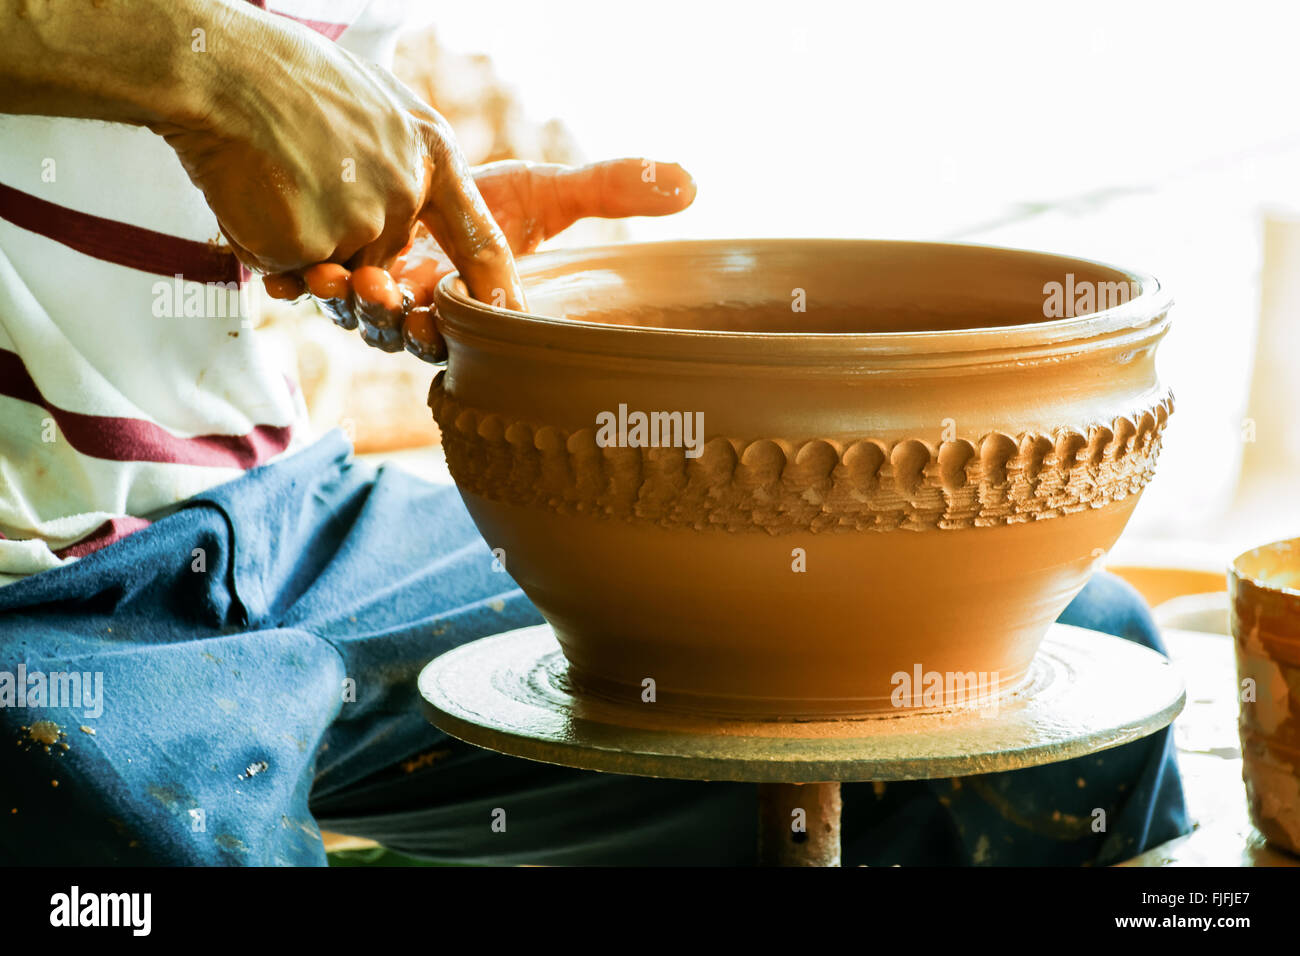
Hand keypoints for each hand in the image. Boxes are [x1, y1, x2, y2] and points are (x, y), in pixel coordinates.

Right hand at [155, 10, 523, 307]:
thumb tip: (410, 211)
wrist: (217, 69)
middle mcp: (408, 194)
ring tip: (272, 178)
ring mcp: (362, 223)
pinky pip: (289, 269)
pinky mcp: (314, 246)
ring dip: (296, 239)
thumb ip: (401, 159)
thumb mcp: (375, 105)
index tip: (508, 320)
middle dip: (342, 248)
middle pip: (383, 259)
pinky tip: (250, 191)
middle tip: (304, 187)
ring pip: (333, 269)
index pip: (482, 241)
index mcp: (433, 155)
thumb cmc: (284, 76)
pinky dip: (261, 241)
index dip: (494, 288)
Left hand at [265, 158, 696, 362]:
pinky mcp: (325, 270)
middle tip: (383, 292)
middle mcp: (421, 307)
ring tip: (333, 274)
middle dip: (389, 320)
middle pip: (400, 334)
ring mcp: (371, 293)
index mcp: (471, 303)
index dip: (445, 331)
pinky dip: (292, 280)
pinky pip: (303, 289)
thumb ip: (611, 190)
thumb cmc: (489, 190)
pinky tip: (285, 265)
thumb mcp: (549, 189)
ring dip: (342, 302)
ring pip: (351, 317)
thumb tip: (692, 182)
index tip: (437, 311)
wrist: (409, 158)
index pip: (461, 334)